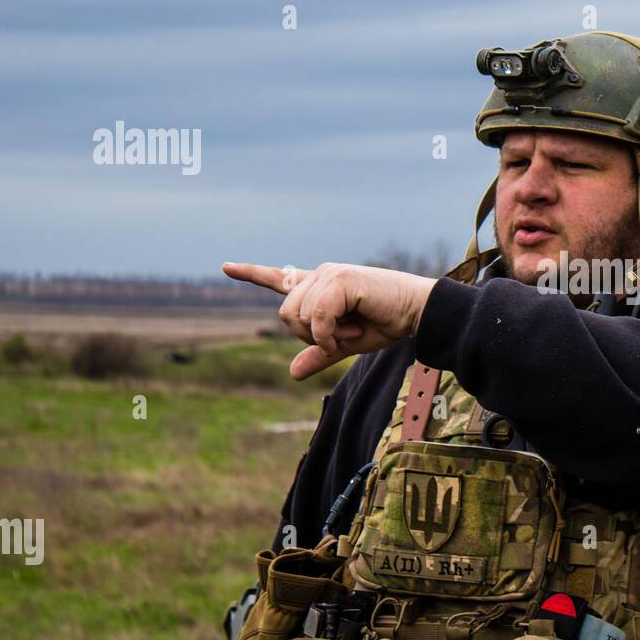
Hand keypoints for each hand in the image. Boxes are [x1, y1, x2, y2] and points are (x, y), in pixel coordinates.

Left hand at [221, 261, 436, 379]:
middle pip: (285, 314)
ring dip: (325, 335)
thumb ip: (319, 354)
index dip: (251, 273)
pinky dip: (331, 333)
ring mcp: (328, 274)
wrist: (414, 312)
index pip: (279, 278)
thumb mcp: (346, 344)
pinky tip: (352, 331)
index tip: (225, 266)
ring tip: (354, 327)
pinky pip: (317, 317)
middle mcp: (319, 275)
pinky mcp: (339, 280)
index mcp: (318, 287)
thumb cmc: (385, 323)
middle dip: (309, 336)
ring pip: (298, 317)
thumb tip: (292, 373)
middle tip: (342, 335)